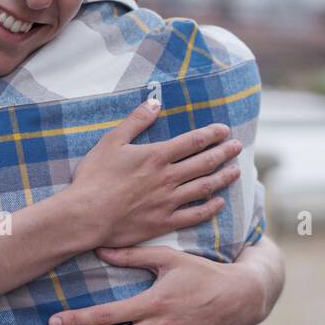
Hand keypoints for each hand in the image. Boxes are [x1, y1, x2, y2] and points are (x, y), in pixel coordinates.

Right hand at [66, 98, 242, 249]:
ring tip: (236, 171)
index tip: (225, 130)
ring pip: (205, 187)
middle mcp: (168, 178)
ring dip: (223, 177)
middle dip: (224, 153)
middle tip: (238, 147)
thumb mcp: (110, 141)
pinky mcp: (163, 222)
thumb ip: (135, 121)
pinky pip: (194, 215)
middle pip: (205, 163)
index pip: (193, 141)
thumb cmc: (94, 177)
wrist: (86, 215)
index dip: (212, 134)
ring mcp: (168, 202)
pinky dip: (210, 208)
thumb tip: (155, 102)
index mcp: (157, 156)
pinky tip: (219, 203)